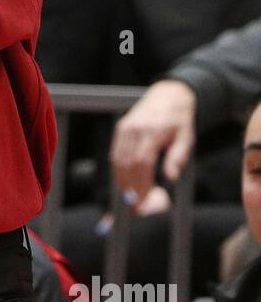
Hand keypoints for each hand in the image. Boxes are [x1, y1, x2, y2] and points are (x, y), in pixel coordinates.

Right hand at [110, 79, 196, 204]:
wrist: (168, 95)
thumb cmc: (179, 120)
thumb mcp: (186, 138)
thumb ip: (178, 158)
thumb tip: (171, 178)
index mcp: (153, 132)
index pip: (142, 163)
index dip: (140, 184)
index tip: (143, 201)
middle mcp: (135, 129)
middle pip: (127, 164)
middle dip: (129, 187)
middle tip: (134, 206)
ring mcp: (125, 128)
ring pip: (118, 160)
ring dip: (121, 181)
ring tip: (128, 198)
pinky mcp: (120, 128)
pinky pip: (115, 153)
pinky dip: (118, 170)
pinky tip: (123, 182)